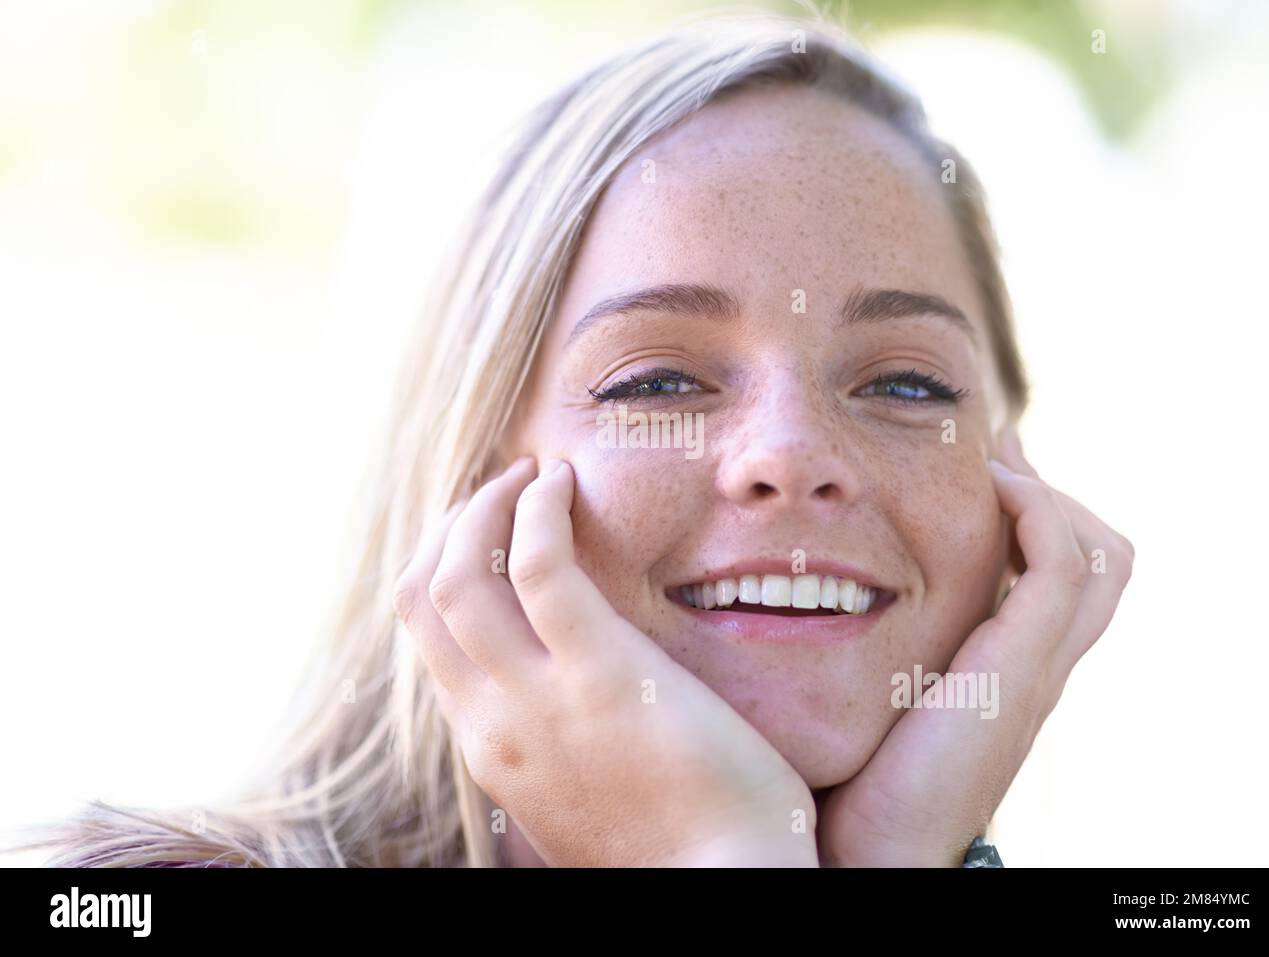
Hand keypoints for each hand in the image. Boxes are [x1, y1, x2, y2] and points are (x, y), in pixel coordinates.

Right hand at [393, 455, 819, 866]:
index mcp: (491, 751)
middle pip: (423, 598)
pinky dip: (537, 509)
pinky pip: (541, 567)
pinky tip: (562, 481)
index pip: (431, 641)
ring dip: (484, 506)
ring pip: (458, 576)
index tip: (486, 530)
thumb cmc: (683, 844)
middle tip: (500, 487)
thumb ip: (556, 744)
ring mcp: (537, 702)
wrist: (728, 889)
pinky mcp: (602, 675)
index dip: (446, 569)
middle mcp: (492, 725)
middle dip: (451, 527)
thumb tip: (563, 701)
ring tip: (530, 473)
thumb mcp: (585, 797)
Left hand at [815, 430, 1133, 865]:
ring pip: (1099, 554)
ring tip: (989, 459)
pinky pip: (1059, 565)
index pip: (1061, 575)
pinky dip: (1034, 509)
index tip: (979, 468)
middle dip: (1051, 493)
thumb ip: (873, 650)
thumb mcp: (871, 694)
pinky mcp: (1021, 667)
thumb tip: (808, 598)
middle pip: (1100, 559)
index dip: (1033, 515)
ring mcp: (1036, 667)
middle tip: (991, 452)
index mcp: (1009, 670)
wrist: (869, 849)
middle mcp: (1037, 666)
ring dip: (1047, 493)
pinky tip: (985, 484)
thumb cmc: (851, 781)